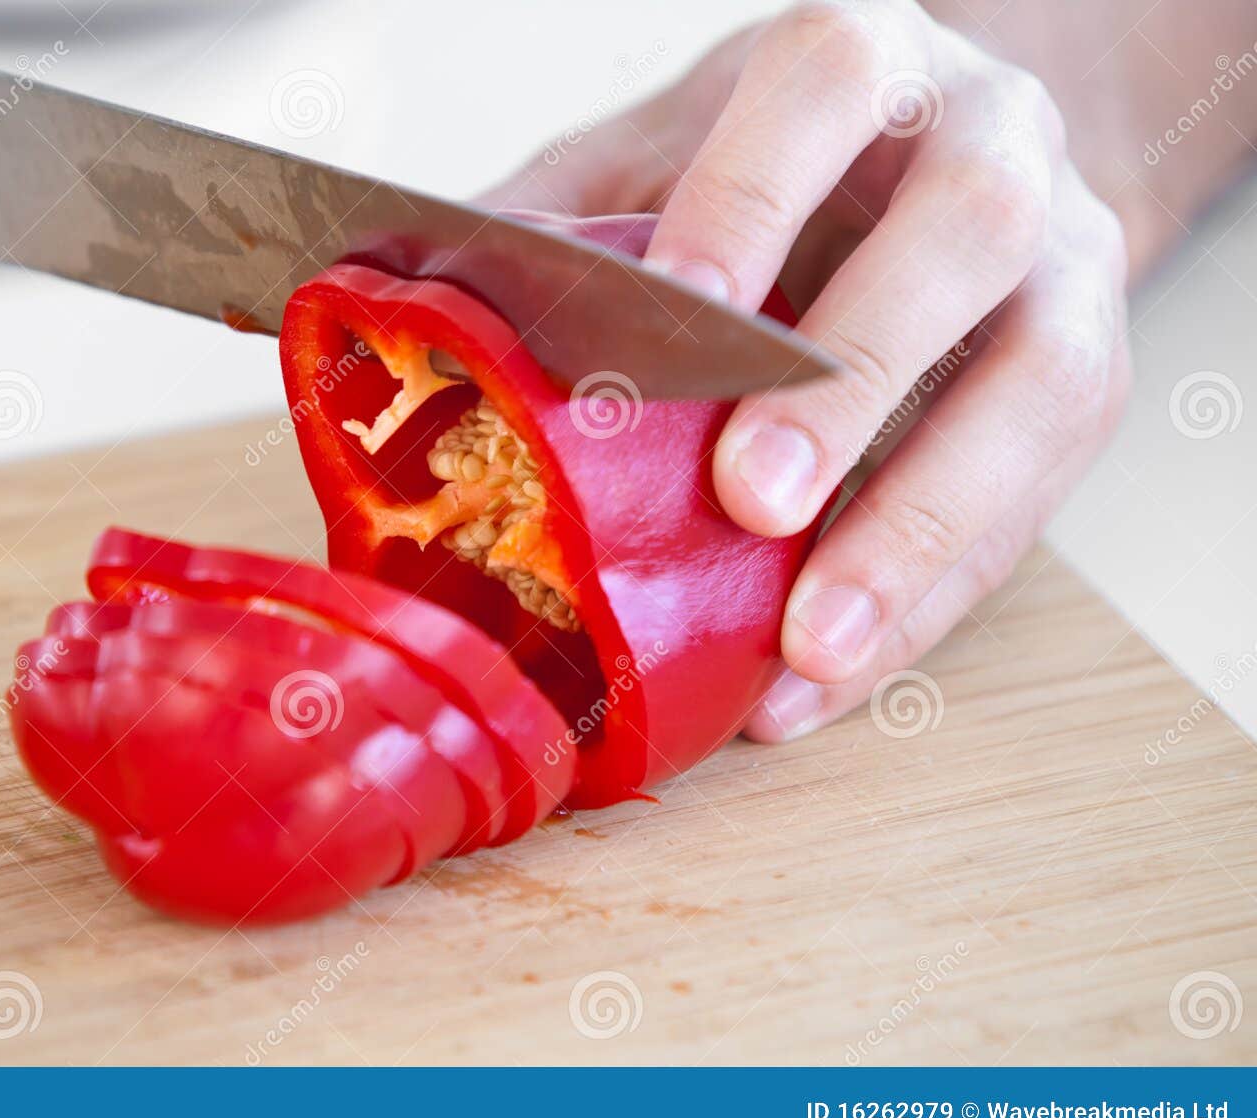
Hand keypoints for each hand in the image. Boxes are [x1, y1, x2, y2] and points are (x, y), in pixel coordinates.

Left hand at [482, 0, 1130, 741]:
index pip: (826, 92)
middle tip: (751, 499)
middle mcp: (990, 148)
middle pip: (959, 242)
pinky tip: (823, 676)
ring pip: (1038, 390)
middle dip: (851, 377)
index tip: (681, 312)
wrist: (937, 164)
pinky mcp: (1083, 384)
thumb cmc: (777, 169)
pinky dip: (923, 607)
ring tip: (812, 641)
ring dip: (920, 529)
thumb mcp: (658, 155)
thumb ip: (560, 216)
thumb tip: (406, 305)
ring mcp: (1063, 270)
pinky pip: (1028, 511)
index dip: (751, 197)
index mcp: (869, 69)